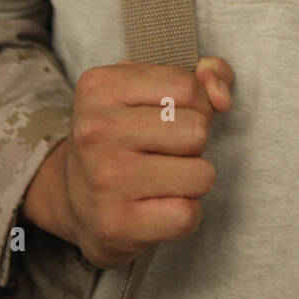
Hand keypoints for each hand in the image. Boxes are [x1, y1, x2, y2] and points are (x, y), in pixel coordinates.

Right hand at [29, 56, 234, 270]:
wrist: (75, 200)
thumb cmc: (126, 135)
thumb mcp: (151, 88)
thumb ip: (204, 74)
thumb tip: (222, 96)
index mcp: (100, 88)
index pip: (185, 86)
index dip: (197, 104)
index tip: (174, 116)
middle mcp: (96, 130)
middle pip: (196, 130)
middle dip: (194, 142)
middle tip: (166, 151)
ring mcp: (104, 179)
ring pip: (200, 174)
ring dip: (192, 179)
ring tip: (163, 178)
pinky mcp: (116, 224)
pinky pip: (186, 215)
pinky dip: (184, 214)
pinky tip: (158, 207)